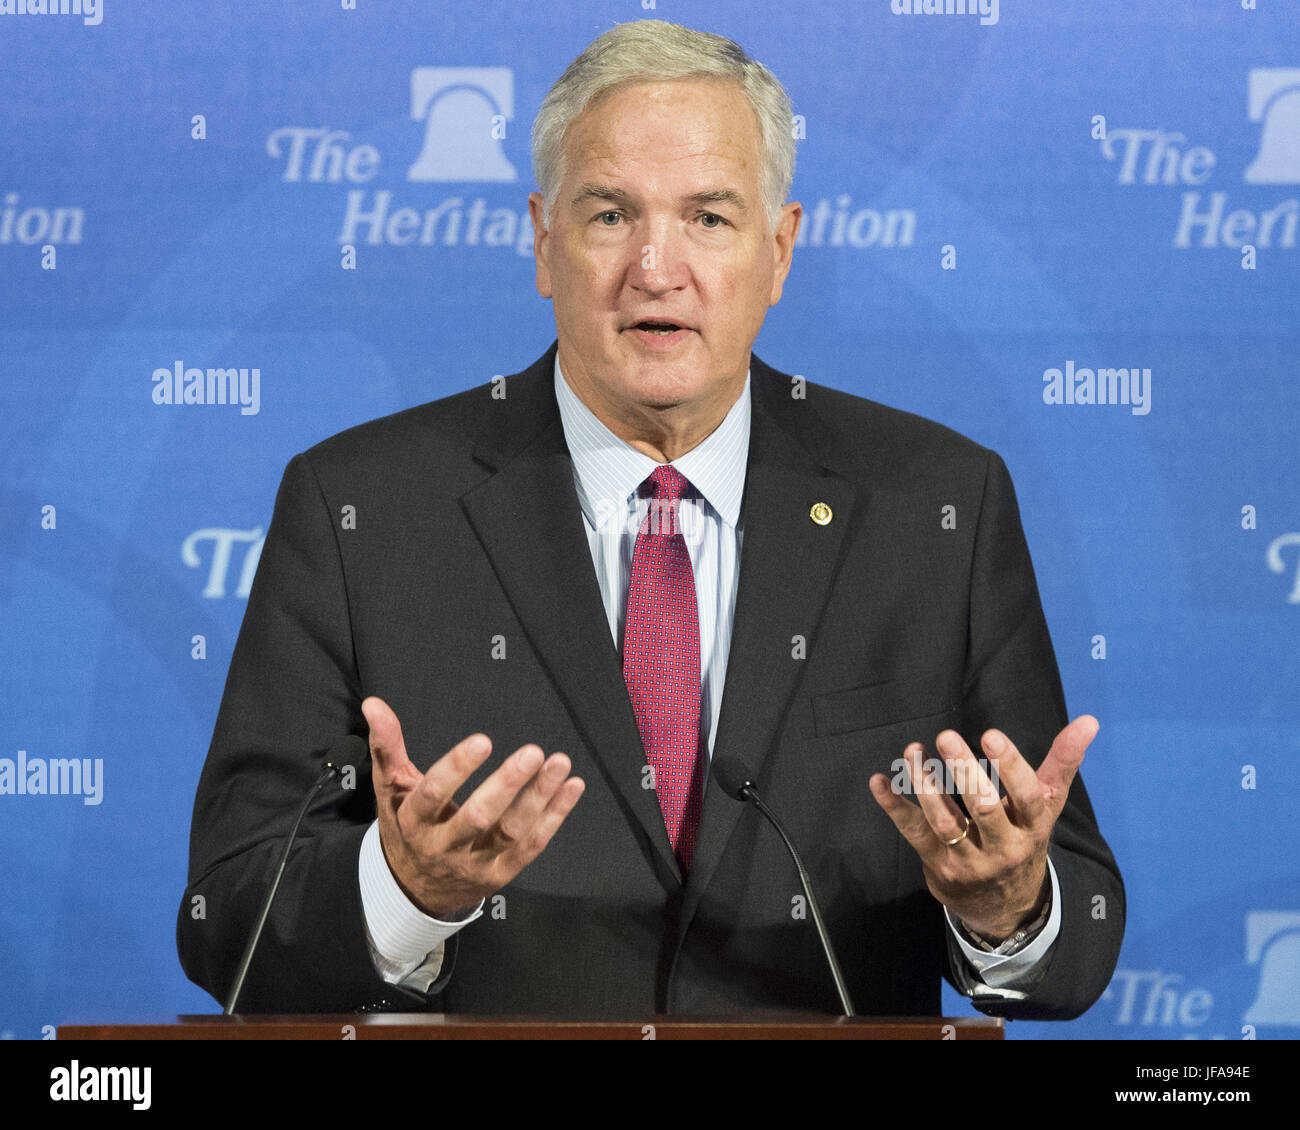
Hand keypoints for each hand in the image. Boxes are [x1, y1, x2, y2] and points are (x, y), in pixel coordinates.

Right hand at [362, 696, 584, 917]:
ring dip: (539, 798)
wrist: (414, 889)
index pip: (432, 796)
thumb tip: (373, 703)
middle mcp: (444, 846)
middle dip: (506, 785)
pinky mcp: (501, 873)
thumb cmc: (406, 826)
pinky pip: (532, 846)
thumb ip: (386, 745)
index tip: (483, 740)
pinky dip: (555, 816)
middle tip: (532, 751)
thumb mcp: (390, 790)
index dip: (457, 769)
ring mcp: (475, 863)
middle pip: (478, 818)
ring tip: (559, 763)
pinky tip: (572, 787)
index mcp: (413, 822)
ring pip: (511, 832)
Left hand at [868, 715, 1097, 940]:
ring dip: (925, 785)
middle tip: (946, 736)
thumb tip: (1089, 721)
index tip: (991, 735)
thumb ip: (1063, 763)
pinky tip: (878, 781)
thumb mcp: (1047, 807)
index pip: (1027, 798)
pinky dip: (893, 806)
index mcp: (1033, 827)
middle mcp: (1003, 846)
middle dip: (964, 772)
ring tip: (913, 753)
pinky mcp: (937, 863)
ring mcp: (968, 858)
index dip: (1011, 767)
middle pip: (984, 809)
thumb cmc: (1025, 839)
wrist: (1005, 908)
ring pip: (944, 821)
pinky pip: (913, 832)